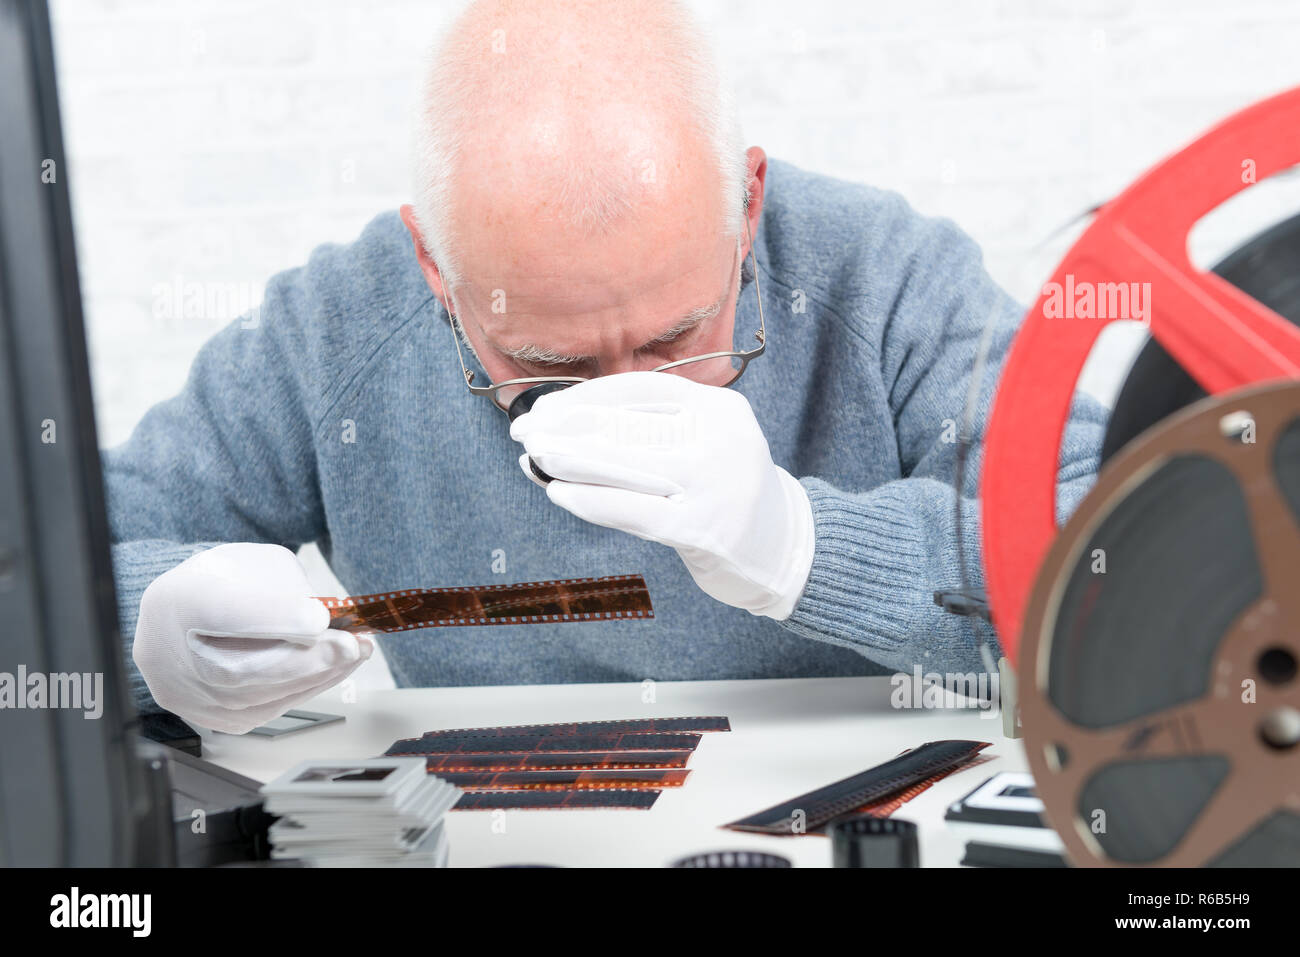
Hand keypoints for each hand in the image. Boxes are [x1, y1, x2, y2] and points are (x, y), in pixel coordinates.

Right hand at [132, 543, 372, 733]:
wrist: (182, 616)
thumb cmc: (225, 586)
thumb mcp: (258, 565)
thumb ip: (286, 588)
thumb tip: (328, 621)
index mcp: (181, 600)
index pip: (223, 613)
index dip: (274, 618)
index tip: (318, 617)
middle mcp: (171, 654)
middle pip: (239, 668)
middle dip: (307, 660)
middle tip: (352, 647)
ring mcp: (187, 694)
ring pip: (255, 699)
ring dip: (315, 678)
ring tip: (353, 656)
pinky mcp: (209, 717)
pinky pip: (262, 712)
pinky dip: (303, 691)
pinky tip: (330, 672)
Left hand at [510, 371, 814, 618]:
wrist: (785, 549)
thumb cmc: (727, 492)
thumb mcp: (707, 441)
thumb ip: (653, 428)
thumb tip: (568, 420)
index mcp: (720, 407)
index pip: (639, 389)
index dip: (585, 397)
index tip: (545, 407)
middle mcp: (720, 439)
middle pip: (626, 425)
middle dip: (566, 427)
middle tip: (525, 431)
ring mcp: (713, 485)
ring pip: (624, 465)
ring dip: (568, 461)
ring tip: (533, 457)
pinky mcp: (701, 530)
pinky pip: (631, 510)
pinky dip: (588, 501)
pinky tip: (558, 494)